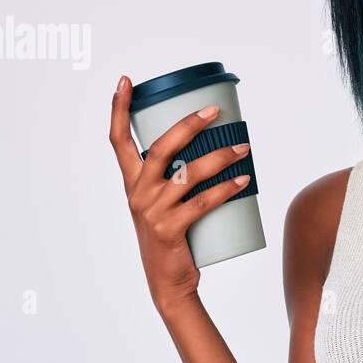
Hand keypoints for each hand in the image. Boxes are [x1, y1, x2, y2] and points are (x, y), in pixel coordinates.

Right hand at [109, 75, 251, 313]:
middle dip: (188, 124)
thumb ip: (176, 178)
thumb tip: (214, 148)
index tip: (125, 80)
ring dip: (221, 157)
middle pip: (160, 147)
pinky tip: (244, 180)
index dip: (118, 108)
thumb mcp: (162, 204)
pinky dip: (226, 189)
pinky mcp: (170, 229)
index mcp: (131, 182)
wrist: (168, 283)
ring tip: (244, 149)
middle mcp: (137, 193)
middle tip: (214, 110)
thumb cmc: (172, 237)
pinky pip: (203, 202)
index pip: (117, 139)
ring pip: (189, 173)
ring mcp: (152, 211)